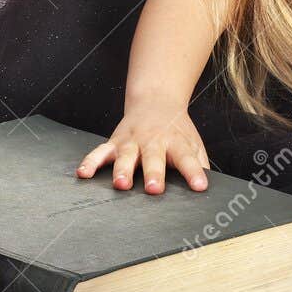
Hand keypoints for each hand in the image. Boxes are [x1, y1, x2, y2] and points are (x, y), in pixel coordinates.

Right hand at [75, 101, 209, 193]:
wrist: (156, 101)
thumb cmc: (177, 130)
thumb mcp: (193, 143)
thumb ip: (199, 165)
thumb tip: (207, 190)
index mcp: (176, 143)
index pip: (188, 159)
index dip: (194, 172)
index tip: (200, 186)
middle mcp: (153, 141)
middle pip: (153, 158)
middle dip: (153, 173)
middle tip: (154, 189)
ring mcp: (131, 141)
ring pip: (125, 156)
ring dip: (122, 170)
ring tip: (121, 184)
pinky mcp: (114, 142)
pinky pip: (100, 152)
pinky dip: (90, 162)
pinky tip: (83, 174)